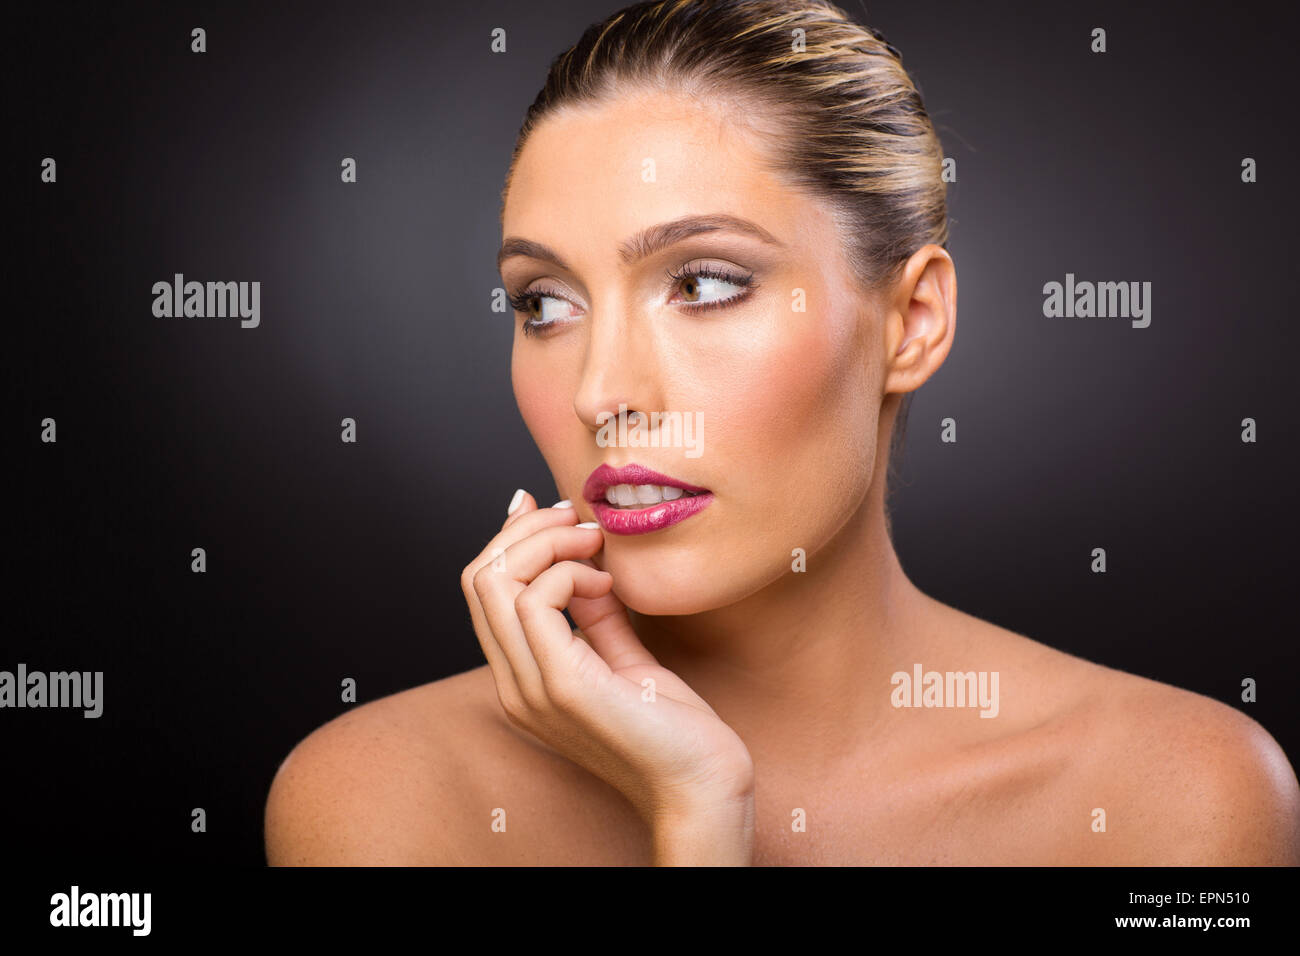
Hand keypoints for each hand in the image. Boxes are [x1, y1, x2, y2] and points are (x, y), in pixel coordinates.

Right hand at [460, 489, 754, 863]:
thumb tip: (585, 563)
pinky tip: (607, 583)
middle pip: (478, 576)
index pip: (483, 589)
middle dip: (527, 529)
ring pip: (494, 581)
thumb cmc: (674, 731)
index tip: (562, 512)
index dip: (513, 537)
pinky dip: (569, 573)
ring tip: (597, 547)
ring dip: (548, 543)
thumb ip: (597, 615)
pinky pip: (534, 602)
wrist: (701, 788)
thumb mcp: (625, 657)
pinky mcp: (562, 686)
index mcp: (523, 678)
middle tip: (581, 521)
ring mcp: (531, 688)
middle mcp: (514, 685)